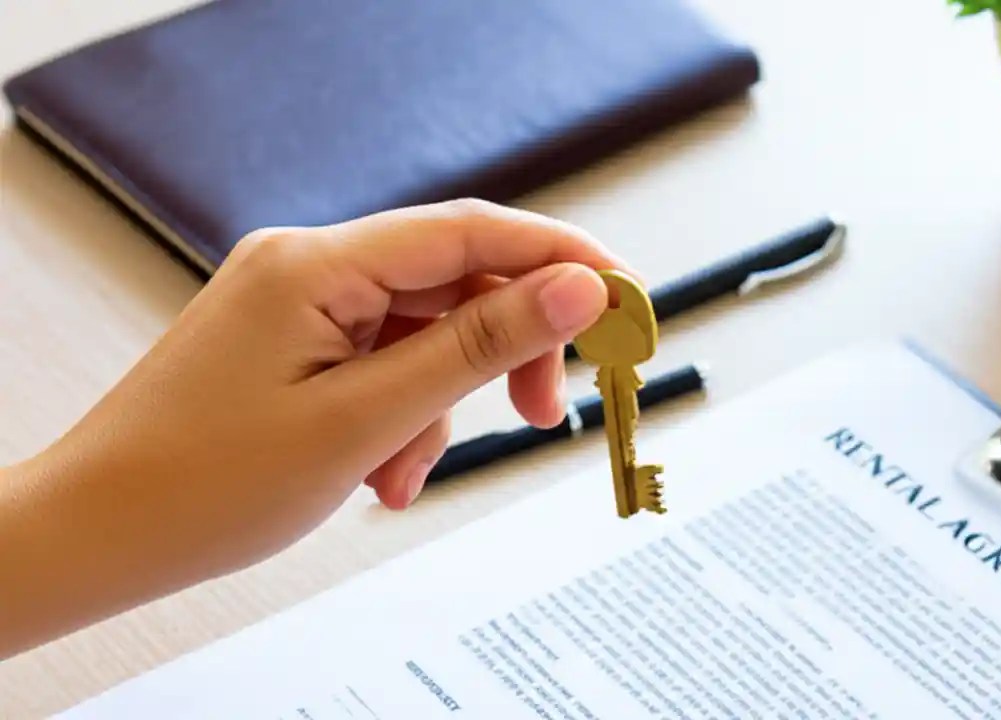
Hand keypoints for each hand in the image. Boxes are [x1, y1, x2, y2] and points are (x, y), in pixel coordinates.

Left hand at [0, 199, 628, 657]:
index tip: (626, 299)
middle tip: (547, 411)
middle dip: (506, 351)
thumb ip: (478, 347)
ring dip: (442, 404)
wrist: (99, 532)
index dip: (561, 260)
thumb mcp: (366, 419)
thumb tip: (573, 289)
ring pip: (424, 332)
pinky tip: (380, 472)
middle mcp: (307, 264)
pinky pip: (383, 360)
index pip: (472, 230)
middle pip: (455, 281)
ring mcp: (298, 300)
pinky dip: (402, 415)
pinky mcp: (294, 338)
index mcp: (316, 264)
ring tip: (408, 474)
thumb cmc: (203, 483)